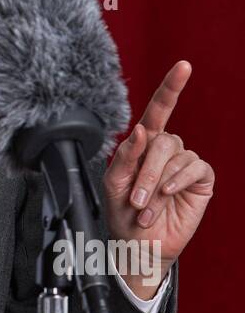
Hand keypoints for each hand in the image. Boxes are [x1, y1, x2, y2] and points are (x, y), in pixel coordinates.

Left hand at [103, 60, 213, 291]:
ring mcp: (184, 164)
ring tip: (146, 208)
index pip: (158, 110)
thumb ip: (126, 155)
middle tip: (136, 198)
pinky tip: (169, 195)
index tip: (184, 66)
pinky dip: (178, 181)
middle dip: (146, 171)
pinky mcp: (200, 179)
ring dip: (157, 184)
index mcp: (143, 145)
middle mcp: (166, 150)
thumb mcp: (113, 183)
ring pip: (176, 156)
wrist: (138, 246)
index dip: (171, 87)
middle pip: (163, 140)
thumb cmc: (123, 214)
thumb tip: (141, 129)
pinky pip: (194, 167)